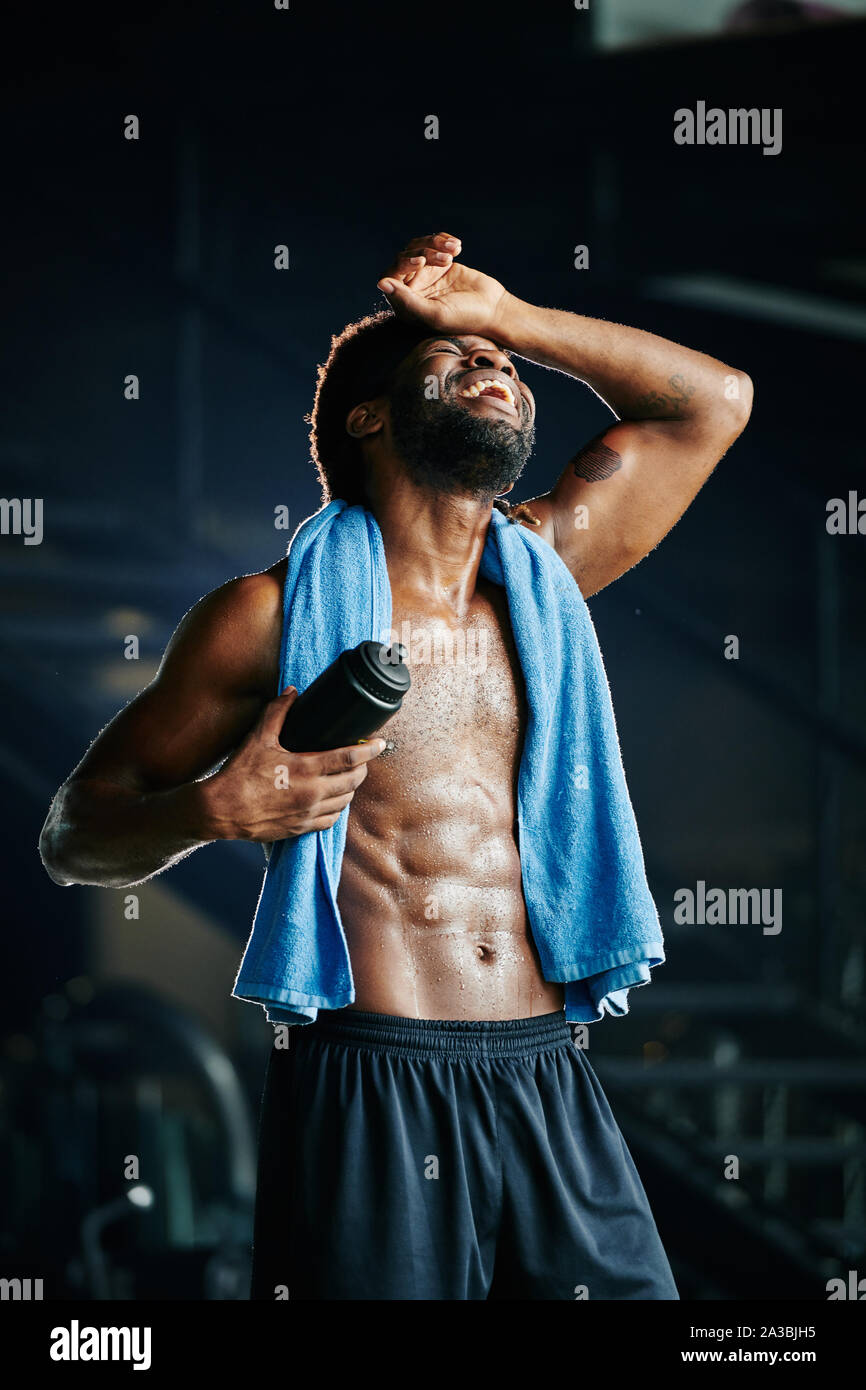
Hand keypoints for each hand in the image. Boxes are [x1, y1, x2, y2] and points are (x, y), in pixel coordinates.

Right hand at [209, 686, 385, 840]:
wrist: (220, 810)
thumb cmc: (239, 774)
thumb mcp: (258, 738)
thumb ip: (277, 712)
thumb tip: (291, 692)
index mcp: (306, 768)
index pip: (350, 758)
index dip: (369, 749)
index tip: (380, 743)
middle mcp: (313, 793)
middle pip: (353, 781)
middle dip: (363, 768)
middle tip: (363, 758)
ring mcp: (308, 814)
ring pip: (345, 801)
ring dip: (351, 787)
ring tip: (349, 776)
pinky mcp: (301, 829)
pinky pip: (331, 820)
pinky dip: (338, 807)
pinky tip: (334, 799)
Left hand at [377, 231, 510, 339]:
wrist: (492, 309)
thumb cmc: (463, 318)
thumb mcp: (434, 313)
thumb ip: (407, 301)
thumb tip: (381, 283)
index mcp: (405, 305)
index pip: (390, 277)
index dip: (403, 264)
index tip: (422, 261)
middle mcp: (412, 289)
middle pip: (405, 257)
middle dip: (425, 253)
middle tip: (446, 259)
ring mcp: (426, 275)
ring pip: (418, 247)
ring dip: (436, 244)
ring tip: (454, 251)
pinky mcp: (440, 263)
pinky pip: (434, 243)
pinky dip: (444, 241)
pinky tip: (458, 248)